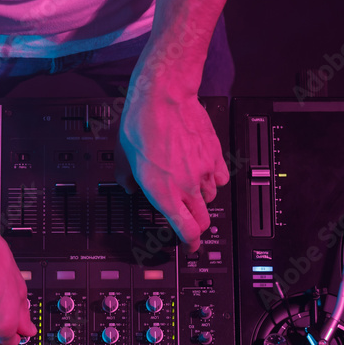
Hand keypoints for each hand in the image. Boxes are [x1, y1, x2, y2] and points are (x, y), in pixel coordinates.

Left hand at [116, 62, 228, 250]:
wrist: (164, 98)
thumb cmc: (141, 125)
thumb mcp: (123, 157)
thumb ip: (127, 179)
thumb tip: (129, 187)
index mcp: (163, 193)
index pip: (186, 231)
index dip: (190, 243)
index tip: (190, 246)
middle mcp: (187, 187)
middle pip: (202, 220)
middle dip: (197, 226)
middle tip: (192, 223)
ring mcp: (204, 172)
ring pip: (210, 197)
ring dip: (202, 199)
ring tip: (190, 187)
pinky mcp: (215, 155)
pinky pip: (220, 177)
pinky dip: (214, 179)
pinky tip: (204, 171)